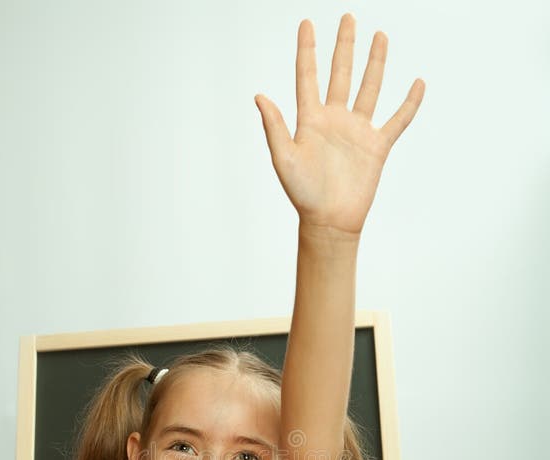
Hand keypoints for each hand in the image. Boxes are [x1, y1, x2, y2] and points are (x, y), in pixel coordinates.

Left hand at [255, 14, 424, 236]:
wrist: (329, 221)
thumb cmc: (303, 194)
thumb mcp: (284, 159)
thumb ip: (274, 127)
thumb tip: (259, 96)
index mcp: (310, 120)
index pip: (308, 77)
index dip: (307, 50)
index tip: (307, 24)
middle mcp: (335, 120)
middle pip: (341, 74)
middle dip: (344, 46)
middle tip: (348, 18)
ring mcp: (357, 132)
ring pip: (369, 88)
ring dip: (375, 63)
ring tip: (379, 36)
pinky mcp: (377, 146)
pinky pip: (397, 120)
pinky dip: (409, 103)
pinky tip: (417, 83)